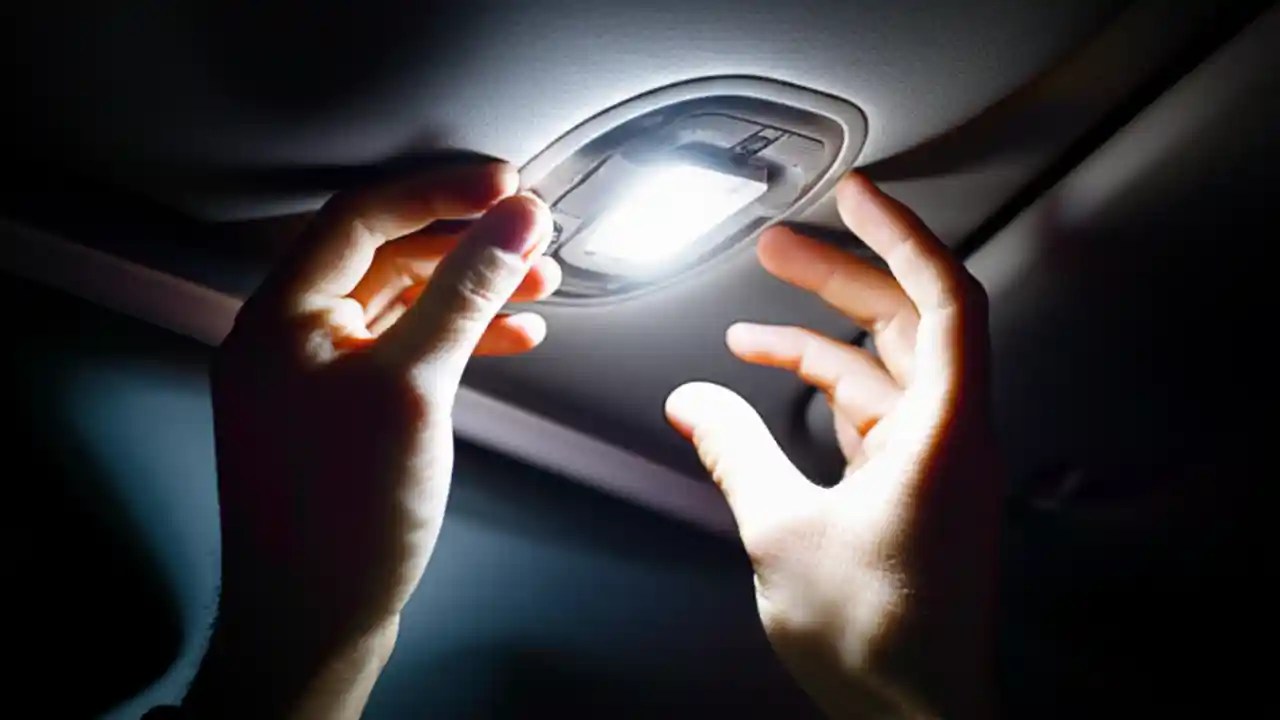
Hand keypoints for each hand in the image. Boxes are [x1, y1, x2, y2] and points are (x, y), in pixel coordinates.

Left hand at [183, 161, 557, 718]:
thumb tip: (516, 222)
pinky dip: (459, 337)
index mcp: (281, 315)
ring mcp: (317, 377)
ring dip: (469, 288)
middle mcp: (291, 336)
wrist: (313, 623)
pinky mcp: (345, 413)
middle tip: (530, 232)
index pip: (362, 215)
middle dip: (464, 240)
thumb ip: (464, 294)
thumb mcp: (413, 387)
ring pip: (401, 303)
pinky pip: (405, 349)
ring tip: (537, 281)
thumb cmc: (341, 518)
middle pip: (384, 255)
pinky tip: (510, 338)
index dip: (440, 191)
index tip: (508, 186)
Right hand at [666, 173, 1000, 717]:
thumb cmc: (878, 636)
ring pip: (884, 372)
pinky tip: (773, 389)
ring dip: (821, 340)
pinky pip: (873, 416)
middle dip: (840, 278)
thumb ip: (734, 453)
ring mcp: (937, 465)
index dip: (898, 235)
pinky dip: (824, 392)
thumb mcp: (783, 532)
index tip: (857, 194)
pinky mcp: (916, 492)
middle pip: (906, 324)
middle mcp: (954, 437)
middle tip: (780, 246)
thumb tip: (692, 401)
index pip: (941, 298)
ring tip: (753, 322)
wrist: (919, 713)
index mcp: (945, 432)